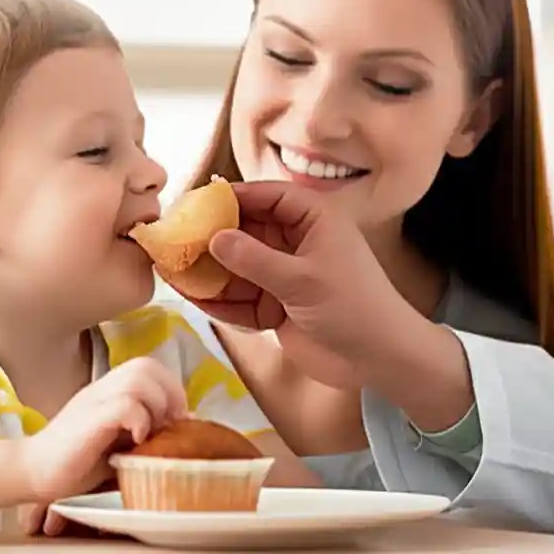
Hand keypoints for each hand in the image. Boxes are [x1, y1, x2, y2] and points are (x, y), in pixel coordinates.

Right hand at [19, 357, 187, 502]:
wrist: (31, 472)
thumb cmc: (76, 462)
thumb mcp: (118, 443)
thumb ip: (145, 429)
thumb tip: (185, 424)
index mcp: (109, 391)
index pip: (149, 366)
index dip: (171, 389)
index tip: (176, 421)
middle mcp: (102, 389)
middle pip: (146, 364)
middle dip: (169, 393)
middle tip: (168, 425)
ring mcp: (93, 400)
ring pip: (139, 377)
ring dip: (156, 405)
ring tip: (151, 432)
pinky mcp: (88, 419)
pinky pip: (125, 403)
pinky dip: (139, 419)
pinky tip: (135, 440)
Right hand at [188, 182, 419, 375]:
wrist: (380, 359)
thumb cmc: (353, 307)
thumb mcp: (302, 279)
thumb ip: (254, 260)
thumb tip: (214, 238)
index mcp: (315, 218)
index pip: (266, 195)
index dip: (231, 197)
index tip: (193, 203)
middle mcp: (299, 240)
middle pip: (247, 230)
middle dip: (212, 237)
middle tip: (173, 239)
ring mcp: (287, 274)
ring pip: (240, 266)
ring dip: (211, 271)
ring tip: (172, 271)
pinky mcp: (279, 305)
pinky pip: (243, 297)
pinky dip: (223, 300)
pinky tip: (195, 299)